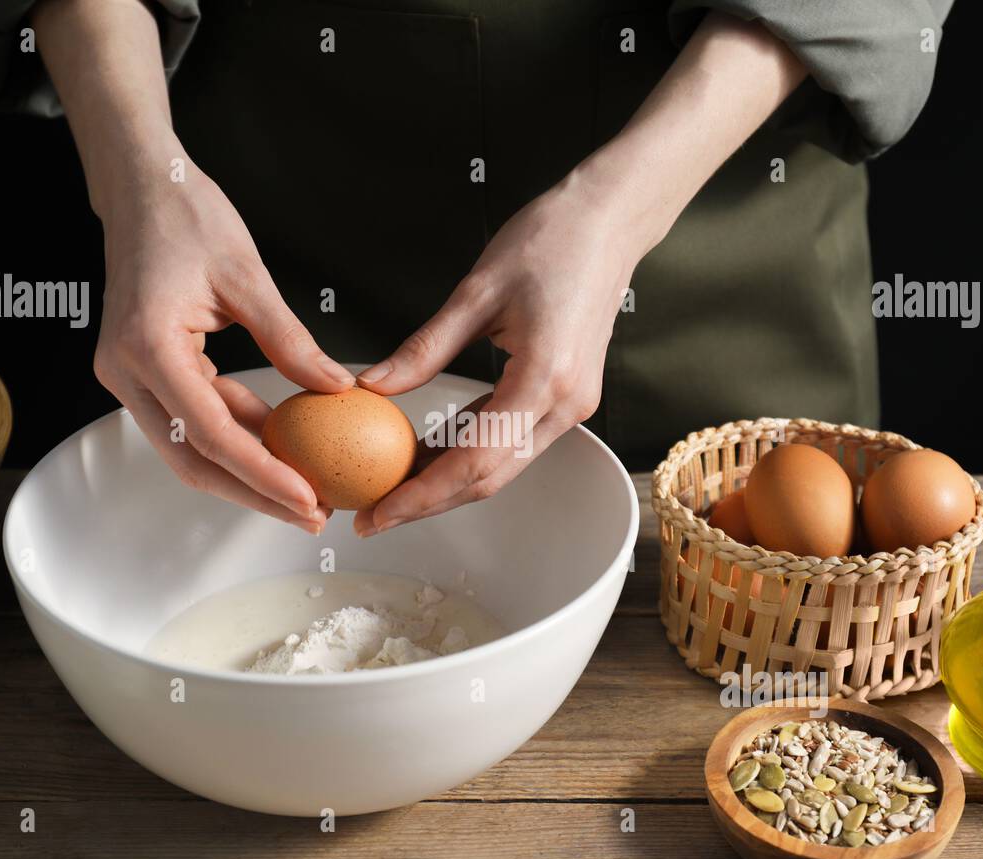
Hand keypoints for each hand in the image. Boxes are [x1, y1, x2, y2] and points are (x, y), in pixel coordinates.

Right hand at [93, 164, 353, 532]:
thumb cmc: (187, 217)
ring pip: (189, 450)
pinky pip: (191, 420)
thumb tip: (338, 390)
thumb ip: (291, 341)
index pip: (211, 433)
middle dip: (254, 494)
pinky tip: (282, 448)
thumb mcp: (247, 276)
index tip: (308, 498)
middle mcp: (125, 372)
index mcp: (147, 346)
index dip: (262, 474)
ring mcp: (127, 376)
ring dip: (246, 474)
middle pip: (192, 460)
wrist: (139, 189)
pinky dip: (236, 438)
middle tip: (312, 514)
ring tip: (304, 491)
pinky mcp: (142, 372)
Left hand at [351, 11, 806, 535]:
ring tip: (391, 482)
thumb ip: (424, 349)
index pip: (473, 462)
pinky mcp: (567, 396)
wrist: (609, 220)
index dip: (420, 496)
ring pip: (501, 465)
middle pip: (489, 478)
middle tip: (373, 513)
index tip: (377, 514)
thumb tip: (373, 386)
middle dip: (428, 501)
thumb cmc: (551, 240)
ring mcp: (571, 405)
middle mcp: (565, 405)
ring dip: (447, 479)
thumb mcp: (475, 292)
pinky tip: (430, 449)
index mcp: (543, 380)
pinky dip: (470, 451)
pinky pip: (513, 439)